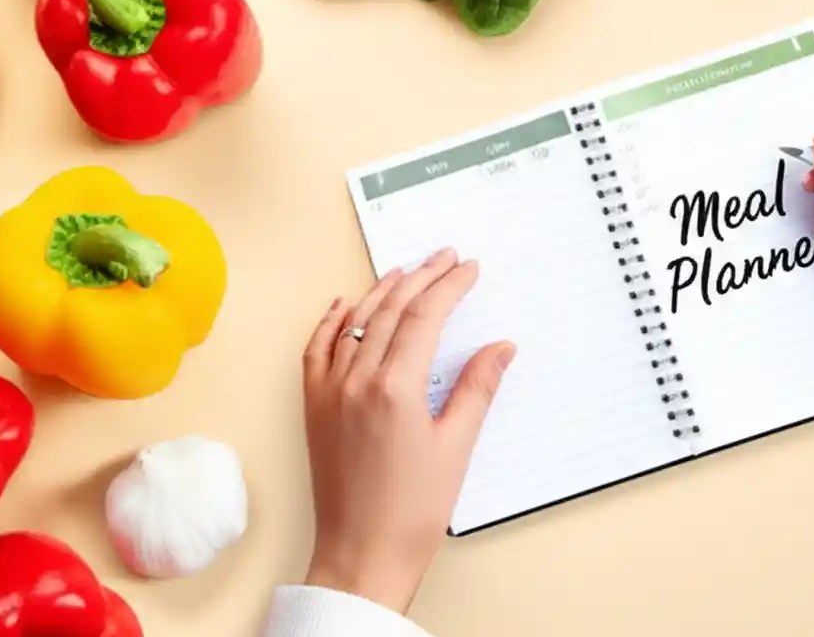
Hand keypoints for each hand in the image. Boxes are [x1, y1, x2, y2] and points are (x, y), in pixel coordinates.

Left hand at [300, 247, 515, 612]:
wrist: (361, 554)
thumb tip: (500, 347)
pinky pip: (317, 349)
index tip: (468, 269)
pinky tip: (345, 305)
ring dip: (382, 291)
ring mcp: (329, 391)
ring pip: (355, 322)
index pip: (425, 316)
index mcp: (395, 388)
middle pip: (392, 310)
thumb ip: (477, 387)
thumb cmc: (411, 511)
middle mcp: (356, 381)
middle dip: (422, 277)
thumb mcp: (457, 446)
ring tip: (407, 270)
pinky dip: (332, 321)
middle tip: (446, 258)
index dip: (450, 286)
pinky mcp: (313, 407)